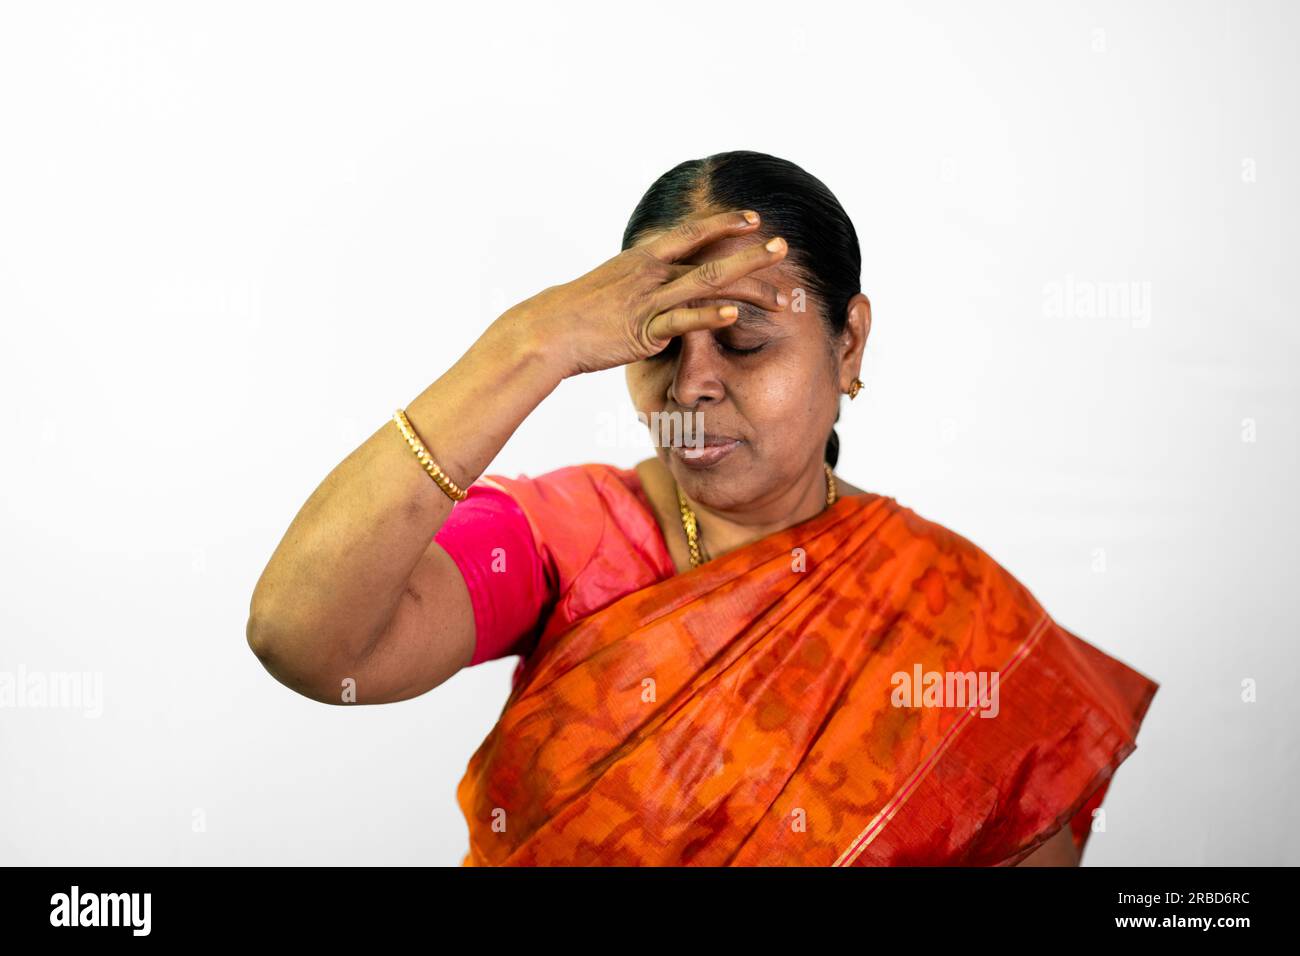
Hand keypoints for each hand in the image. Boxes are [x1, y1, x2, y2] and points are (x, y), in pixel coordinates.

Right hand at [505, 209, 789, 377]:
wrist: (551, 328)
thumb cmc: (584, 310)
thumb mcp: (617, 284)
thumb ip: (646, 280)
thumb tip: (665, 279)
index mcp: (646, 257)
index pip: (692, 233)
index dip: (725, 223)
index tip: (754, 219)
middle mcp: (652, 272)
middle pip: (711, 256)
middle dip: (751, 253)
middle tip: (783, 247)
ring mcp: (649, 300)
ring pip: (705, 285)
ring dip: (746, 285)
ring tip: (777, 294)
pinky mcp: (644, 330)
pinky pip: (682, 320)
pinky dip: (709, 316)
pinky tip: (734, 317)